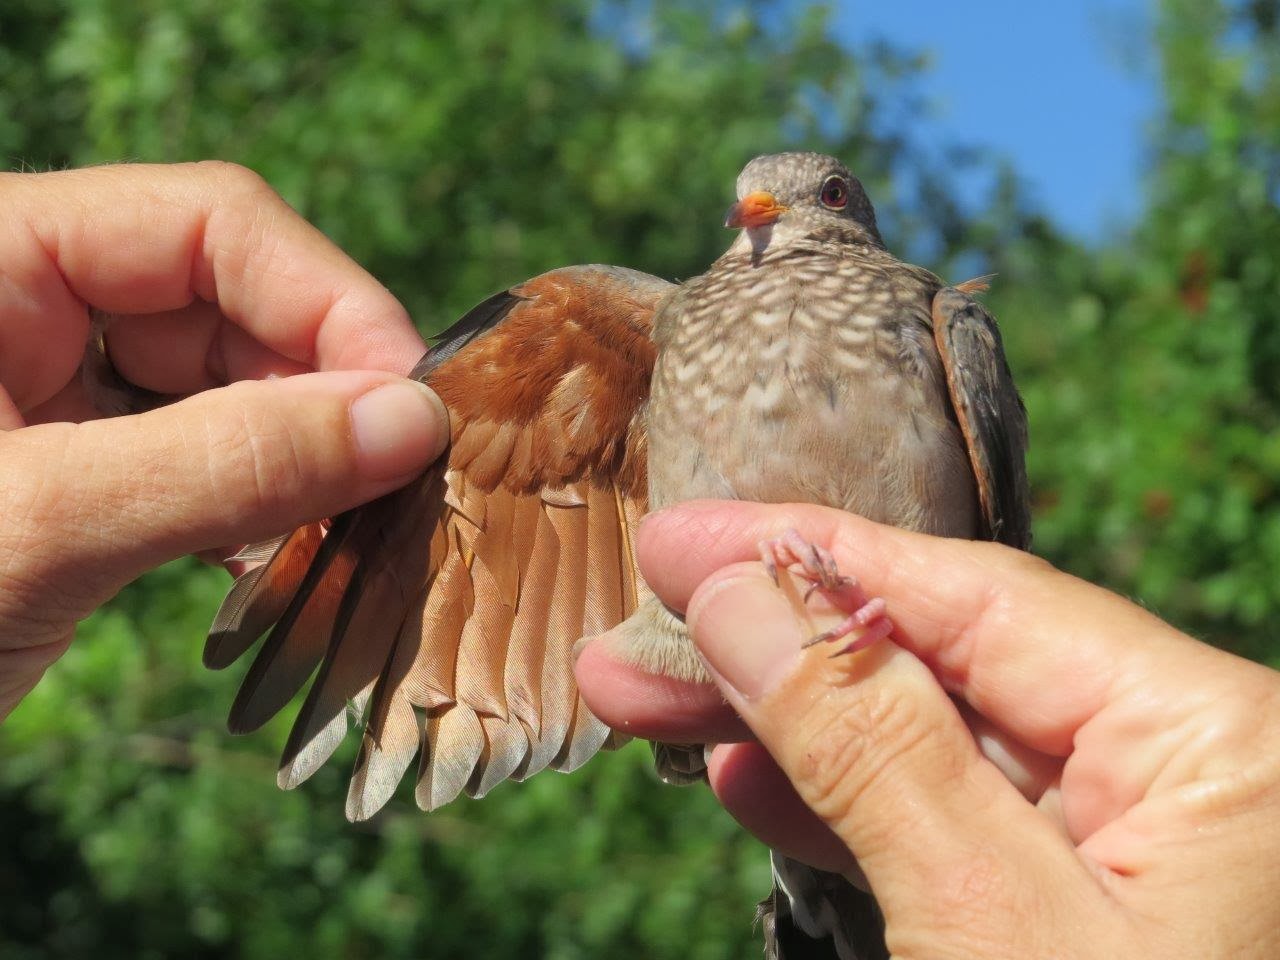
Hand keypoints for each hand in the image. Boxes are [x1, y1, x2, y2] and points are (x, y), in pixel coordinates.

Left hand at [0, 163, 446, 718]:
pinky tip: (276, 555)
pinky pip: (197, 458)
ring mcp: (49, 389)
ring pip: (226, 387)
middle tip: (392, 483)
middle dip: (318, 392)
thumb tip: (408, 421)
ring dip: (296, 457)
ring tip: (341, 530)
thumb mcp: (37, 526)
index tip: (407, 401)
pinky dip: (251, 505)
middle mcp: (26, 302)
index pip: (207, 224)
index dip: (325, 300)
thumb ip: (228, 462)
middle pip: (229, 305)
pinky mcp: (71, 470)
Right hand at [577, 501, 1279, 957]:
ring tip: (649, 699)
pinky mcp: (1080, 909)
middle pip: (938, 661)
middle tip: (635, 625)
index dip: (811, 555)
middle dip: (776, 646)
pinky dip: (842, 803)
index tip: (681, 539)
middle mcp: (1183, 764)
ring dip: (783, 723)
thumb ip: (870, 742)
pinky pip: (944, 825)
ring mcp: (1132, 841)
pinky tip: (748, 777)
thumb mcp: (990, 928)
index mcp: (1212, 736)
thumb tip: (748, 595)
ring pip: (927, 742)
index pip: (975, 595)